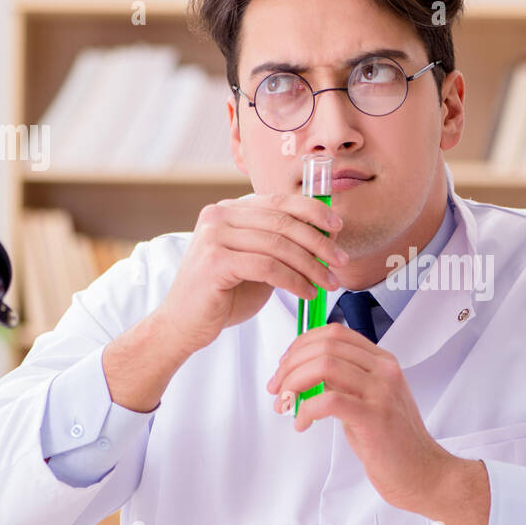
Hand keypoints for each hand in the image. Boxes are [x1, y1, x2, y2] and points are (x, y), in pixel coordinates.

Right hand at [154, 193, 348, 356]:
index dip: (313, 210)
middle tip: (341, 262)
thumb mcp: (259, 263)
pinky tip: (307, 293)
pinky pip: (267, 266)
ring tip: (328, 284)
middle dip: (319, 242)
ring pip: (278, 245)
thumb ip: (283, 245)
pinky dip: (294, 280)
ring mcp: (214, 236)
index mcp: (229, 209)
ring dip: (311, 266)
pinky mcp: (214, 261)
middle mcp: (218, 215)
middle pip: (283, 221)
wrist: (184, 324)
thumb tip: (328, 234)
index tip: (338, 227)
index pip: (279, 200)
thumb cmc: (224, 295)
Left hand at [265, 323, 479, 524]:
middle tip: (277, 388)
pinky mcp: (374, 417)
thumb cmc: (392, 442)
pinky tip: (302, 424)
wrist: (422, 473)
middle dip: (290, 365)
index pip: (335, 333)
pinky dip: (306, 410)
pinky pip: (329, 400)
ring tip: (285, 405)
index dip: (302, 344)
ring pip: (325, 366)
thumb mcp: (369, 400)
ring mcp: (381, 392)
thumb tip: (307, 371)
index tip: (285, 365)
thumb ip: (345, 381)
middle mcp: (384, 370)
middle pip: (326, 346)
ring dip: (294, 383)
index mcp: (382, 362)